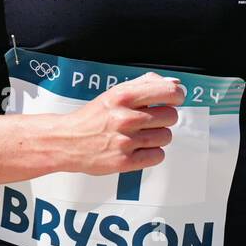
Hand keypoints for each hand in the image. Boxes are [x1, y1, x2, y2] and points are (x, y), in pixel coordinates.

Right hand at [60, 72, 184, 176]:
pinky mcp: (125, 161)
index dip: (177, 95)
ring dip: (158, 136)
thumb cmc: (93, 117)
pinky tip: (139, 147)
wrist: (68, 140)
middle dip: (164, 117)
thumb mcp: (116, 92)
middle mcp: (125, 118)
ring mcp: (126, 141)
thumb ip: (146, 84)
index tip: (174, 99)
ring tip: (141, 134)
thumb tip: (175, 83)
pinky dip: (152, 153)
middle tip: (150, 120)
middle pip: (171, 116)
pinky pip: (158, 156)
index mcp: (124, 96)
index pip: (168, 91)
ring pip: (166, 137)